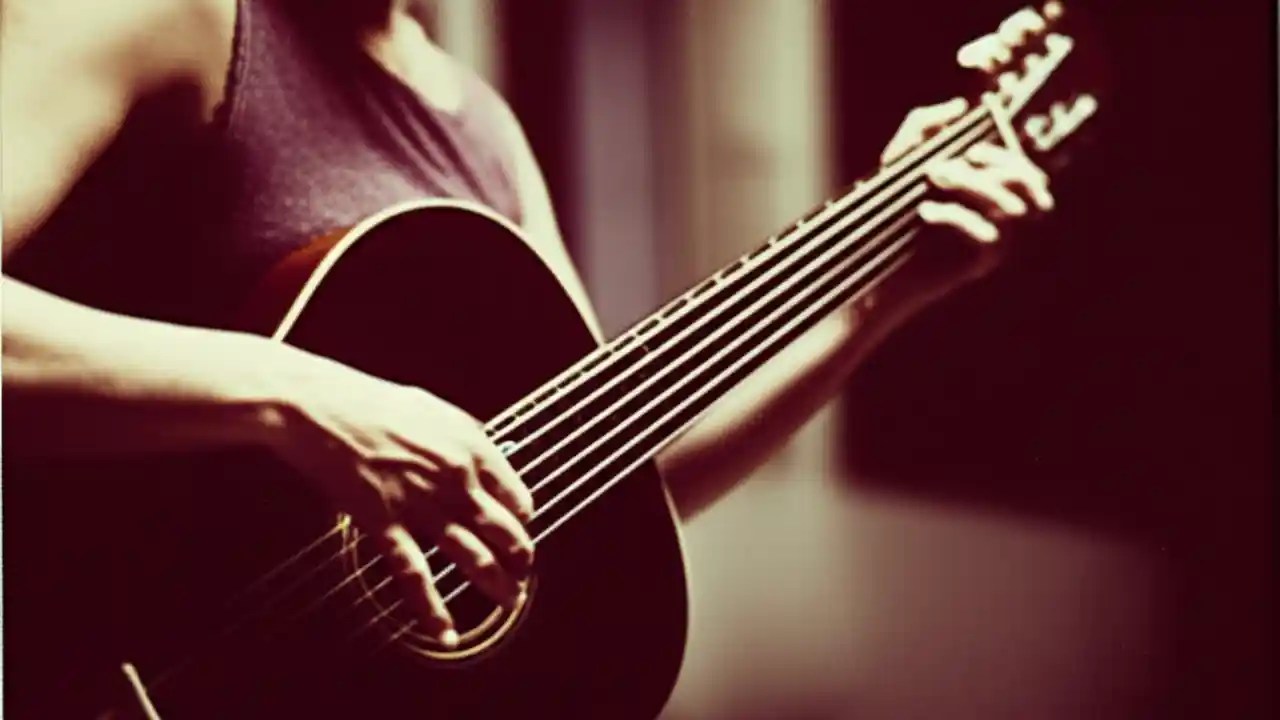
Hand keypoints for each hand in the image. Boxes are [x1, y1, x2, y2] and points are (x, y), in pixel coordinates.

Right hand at [260, 349, 534, 646]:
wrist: (322, 407)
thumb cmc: (375, 404)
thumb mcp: (436, 410)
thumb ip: (467, 439)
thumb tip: (487, 461)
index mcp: (472, 448)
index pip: (518, 496)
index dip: (522, 519)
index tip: (520, 530)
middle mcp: (456, 480)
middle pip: (505, 532)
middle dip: (521, 560)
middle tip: (524, 575)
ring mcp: (422, 505)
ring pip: (474, 557)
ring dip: (497, 585)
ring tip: (509, 602)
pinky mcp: (385, 524)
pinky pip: (415, 575)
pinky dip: (432, 609)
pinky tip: (445, 632)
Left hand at [878, 97, 1053, 305]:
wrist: (872, 263)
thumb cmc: (890, 207)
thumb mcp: (901, 159)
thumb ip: (923, 124)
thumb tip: (960, 105)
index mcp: (994, 195)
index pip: (1029, 174)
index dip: (1008, 157)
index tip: (971, 150)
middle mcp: (1004, 219)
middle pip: (1031, 187)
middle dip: (995, 167)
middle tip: (952, 162)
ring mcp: (998, 243)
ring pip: (1013, 209)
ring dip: (973, 184)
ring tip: (933, 178)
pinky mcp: (981, 265)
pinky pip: (987, 236)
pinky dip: (956, 216)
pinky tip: (926, 211)